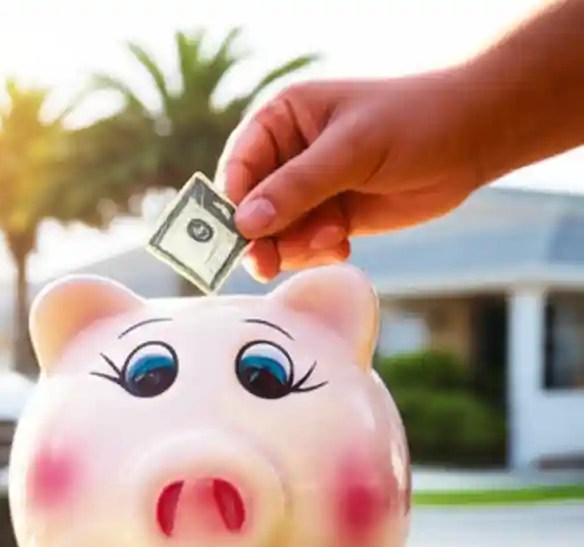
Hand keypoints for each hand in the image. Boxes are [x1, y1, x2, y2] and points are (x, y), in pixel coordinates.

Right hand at [215, 69, 488, 281]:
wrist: (475, 137)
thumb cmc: (414, 120)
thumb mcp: (352, 149)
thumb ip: (297, 187)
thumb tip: (245, 222)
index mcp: (281, 119)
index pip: (239, 164)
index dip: (233, 200)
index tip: (239, 231)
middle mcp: (287, 154)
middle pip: (250, 205)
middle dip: (260, 234)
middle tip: (265, 264)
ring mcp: (309, 188)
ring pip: (275, 232)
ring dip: (295, 246)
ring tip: (331, 239)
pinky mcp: (331, 216)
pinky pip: (303, 245)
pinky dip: (316, 252)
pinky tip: (343, 244)